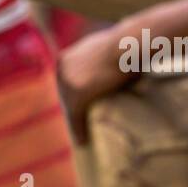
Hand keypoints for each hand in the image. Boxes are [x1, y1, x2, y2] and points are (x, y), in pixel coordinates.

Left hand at [57, 27, 133, 144]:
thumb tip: (106, 59)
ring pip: (69, 109)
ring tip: (81, 137)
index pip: (67, 84)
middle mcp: (61, 70)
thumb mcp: (103, 47)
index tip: (81, 110)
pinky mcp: (76, 97)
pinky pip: (75, 118)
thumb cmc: (124, 45)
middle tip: (81, 125)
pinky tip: (82, 141)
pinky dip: (79, 131)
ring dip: (75, 124)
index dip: (73, 98)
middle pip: (65, 97)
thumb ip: (96, 57)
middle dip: (72, 111)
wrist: (126, 46)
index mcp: (65, 58)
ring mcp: (66, 84)